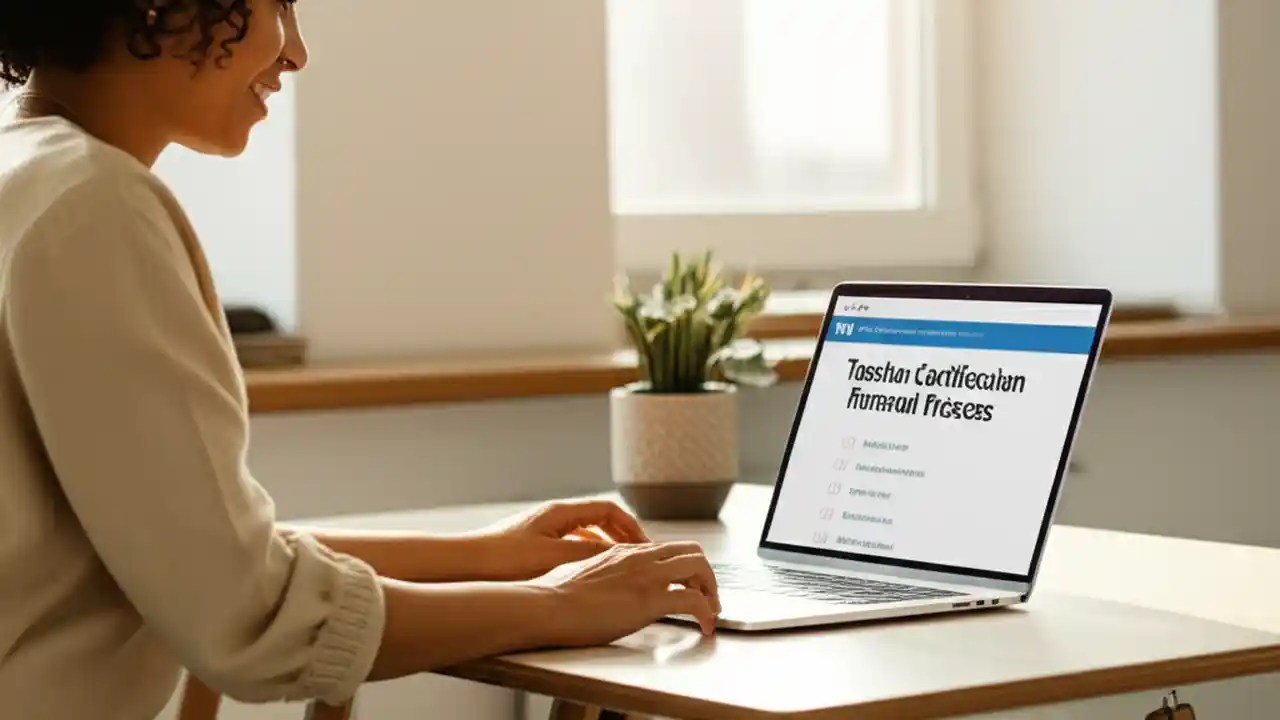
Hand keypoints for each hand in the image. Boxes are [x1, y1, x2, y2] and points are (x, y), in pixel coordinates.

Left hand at [473, 500, 651, 580]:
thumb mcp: (554, 556)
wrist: (464, 564)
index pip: (609, 510)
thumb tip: (621, 553)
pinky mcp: (531, 546)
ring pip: (584, 533)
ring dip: (604, 546)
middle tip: (639, 556)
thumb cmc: (503, 559)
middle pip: (599, 519)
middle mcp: (552, 516)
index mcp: (561, 512)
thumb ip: (589, 553)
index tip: (646, 546)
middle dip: (622, 536)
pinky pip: (570, 545)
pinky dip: (586, 555)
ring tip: (618, 566)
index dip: (631, 527)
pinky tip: (587, 573)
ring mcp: (541, 530)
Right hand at [527, 541, 720, 643]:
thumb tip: (601, 583)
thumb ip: (600, 571)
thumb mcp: (581, 571)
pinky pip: (694, 601)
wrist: (547, 605)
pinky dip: (707, 614)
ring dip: (711, 591)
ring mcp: (648, 575)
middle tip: (705, 597)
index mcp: (623, 551)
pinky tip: (705, 628)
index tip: (686, 585)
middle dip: (705, 574)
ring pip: (699, 567)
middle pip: (691, 551)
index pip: (667, 549)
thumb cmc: (554, 595)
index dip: (683, 567)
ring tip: (710, 613)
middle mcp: (640, 557)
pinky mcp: (651, 599)